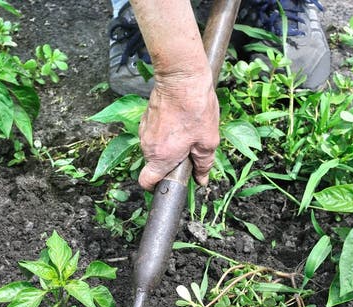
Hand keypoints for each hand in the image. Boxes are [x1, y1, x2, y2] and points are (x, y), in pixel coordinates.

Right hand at [137, 72, 218, 190]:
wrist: (181, 75)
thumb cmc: (195, 108)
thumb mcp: (207, 140)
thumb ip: (204, 164)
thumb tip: (201, 179)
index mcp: (161, 157)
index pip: (146, 182)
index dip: (155, 186)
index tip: (168, 181)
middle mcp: (148, 146)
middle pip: (154, 164)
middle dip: (169, 162)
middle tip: (188, 150)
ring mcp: (144, 131)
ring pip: (154, 148)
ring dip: (168, 146)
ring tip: (186, 131)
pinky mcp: (146, 117)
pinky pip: (154, 133)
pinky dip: (164, 132)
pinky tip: (179, 120)